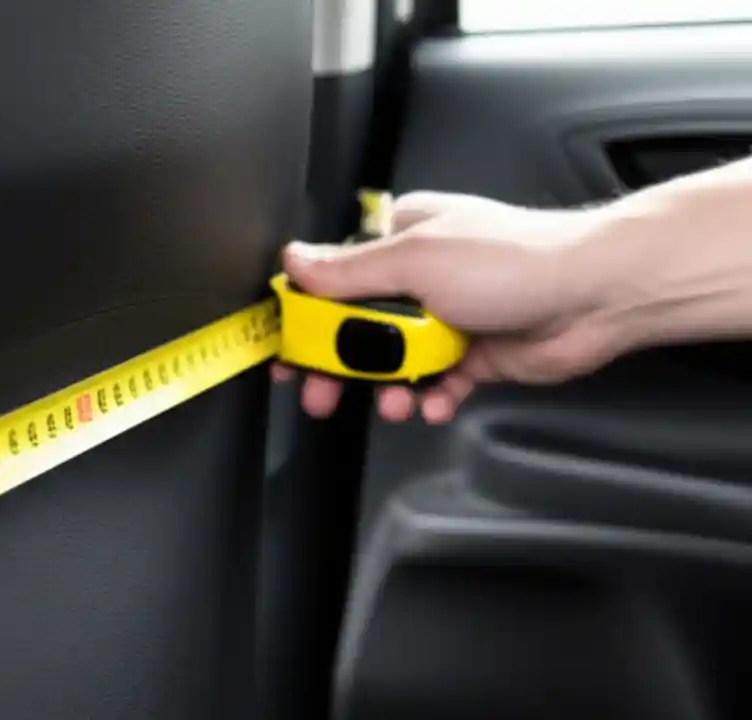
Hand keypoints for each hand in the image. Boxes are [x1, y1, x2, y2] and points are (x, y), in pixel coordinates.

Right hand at [274, 191, 632, 422]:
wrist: (596, 294)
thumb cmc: (513, 260)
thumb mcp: (415, 260)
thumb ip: (348, 270)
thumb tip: (292, 261)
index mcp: (400, 240)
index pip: (335, 277)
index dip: (307, 315)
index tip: (287, 348)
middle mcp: (420, 278)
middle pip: (358, 327)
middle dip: (339, 364)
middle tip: (319, 393)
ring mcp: (447, 317)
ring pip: (395, 362)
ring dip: (388, 387)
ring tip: (393, 402)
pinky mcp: (474, 354)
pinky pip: (436, 384)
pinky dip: (429, 399)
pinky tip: (431, 404)